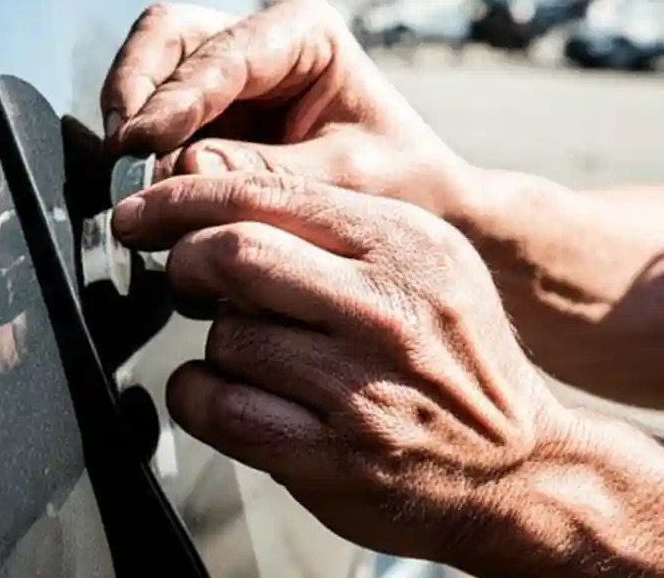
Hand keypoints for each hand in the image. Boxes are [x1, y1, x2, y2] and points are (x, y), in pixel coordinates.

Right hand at [102, 0, 473, 218]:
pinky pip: (152, 120)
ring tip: (122, 176)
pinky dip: (139, 152)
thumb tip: (182, 169)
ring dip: (129, 120)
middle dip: (134, 88)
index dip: (174, 97)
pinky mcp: (203, 119)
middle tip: (120, 152)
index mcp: (303, 33)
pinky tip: (137, 189)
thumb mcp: (345, 182)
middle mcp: (255, 41)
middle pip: (166, 36)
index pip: (221, 52)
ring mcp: (222, 79)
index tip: (140, 143)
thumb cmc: (398, 184)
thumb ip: (266, 173)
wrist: (418, 210)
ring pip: (148, 71)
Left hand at [111, 171, 576, 566]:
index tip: (141, 210)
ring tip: (259, 352)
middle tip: (186, 275)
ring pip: (224, 335)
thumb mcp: (427, 262)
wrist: (522, 467)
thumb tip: (215, 202)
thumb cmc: (455, 355)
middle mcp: (387, 311)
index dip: (184, 199)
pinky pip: (218, 407)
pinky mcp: (332, 457)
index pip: (268, 197)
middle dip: (187, 262)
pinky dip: (201, 395)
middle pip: (232, 254)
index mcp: (406, 246)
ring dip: (218, 340)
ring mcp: (360, 388)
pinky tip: (230, 394)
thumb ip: (337, 228)